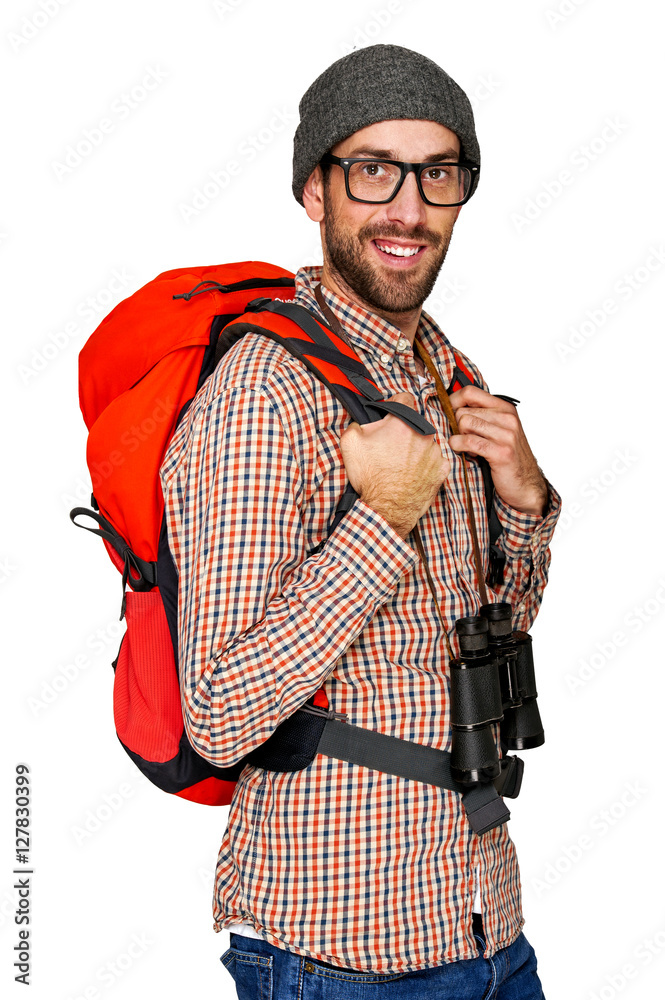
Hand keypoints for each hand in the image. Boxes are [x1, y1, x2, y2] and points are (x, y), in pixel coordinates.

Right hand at [340, 392, 450, 538]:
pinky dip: (426, 464)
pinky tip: (413, 472)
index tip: (391, 413)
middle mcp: (423, 434)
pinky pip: (436, 460)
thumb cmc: (370, 477)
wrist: (386, 508)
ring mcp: (435, 452)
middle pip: (415, 423)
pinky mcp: (442, 469)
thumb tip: (363, 420)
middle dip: (403, 431)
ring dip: (416, 448)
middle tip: (390, 447)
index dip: (395, 403)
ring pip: (426, 441)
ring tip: (400, 463)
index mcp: (403, 422)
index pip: (404, 398)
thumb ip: (358, 422)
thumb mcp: (351, 442)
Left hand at [449, 385, 547, 515]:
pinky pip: (469, 441)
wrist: (526, 484)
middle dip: (456, 426)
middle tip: (464, 439)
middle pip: (463, 411)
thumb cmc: (508, 458)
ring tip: (467, 447)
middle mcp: (508, 418)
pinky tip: (465, 453)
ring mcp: (506, 434)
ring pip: (464, 423)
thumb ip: (480, 416)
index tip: (448, 414)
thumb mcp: (497, 430)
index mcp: (505, 408)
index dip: (453, 401)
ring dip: (459, 437)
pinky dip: (460, 447)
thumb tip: (450, 407)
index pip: (470, 392)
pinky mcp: (502, 452)